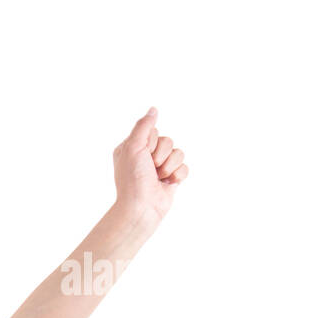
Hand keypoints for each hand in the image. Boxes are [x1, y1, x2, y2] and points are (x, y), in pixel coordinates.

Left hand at [112, 107, 188, 224]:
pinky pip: (185, 167)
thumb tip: (153, 109)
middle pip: (168, 140)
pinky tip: (168, 184)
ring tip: (158, 178)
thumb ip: (143, 126)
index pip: (153, 131)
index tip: (141, 156)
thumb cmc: (133, 179)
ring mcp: (160, 167)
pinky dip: (177, 175)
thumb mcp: (133, 147)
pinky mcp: (171, 178)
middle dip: (161, 155)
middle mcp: (146, 156)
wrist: (141, 207)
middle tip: (150, 169)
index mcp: (133, 147)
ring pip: (178, 153)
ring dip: (169, 166)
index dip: (150, 143)